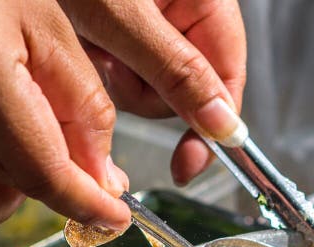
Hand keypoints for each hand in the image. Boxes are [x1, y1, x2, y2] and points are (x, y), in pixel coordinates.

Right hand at [0, 0, 130, 233]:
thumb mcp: (44, 26)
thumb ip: (83, 105)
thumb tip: (105, 178)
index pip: (46, 177)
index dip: (88, 205)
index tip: (115, 219)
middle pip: (16, 193)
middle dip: (52, 175)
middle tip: (53, 125)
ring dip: (7, 183)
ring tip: (6, 121)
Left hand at [60, 0, 247, 184]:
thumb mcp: (125, 16)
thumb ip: (177, 72)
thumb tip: (223, 126)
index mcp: (207, 3)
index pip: (227, 81)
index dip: (211, 126)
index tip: (187, 163)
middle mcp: (187, 17)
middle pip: (187, 92)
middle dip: (148, 92)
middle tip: (115, 64)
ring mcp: (156, 27)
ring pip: (152, 88)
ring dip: (119, 77)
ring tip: (92, 38)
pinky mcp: (125, 33)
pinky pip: (125, 73)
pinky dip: (102, 65)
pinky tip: (86, 38)